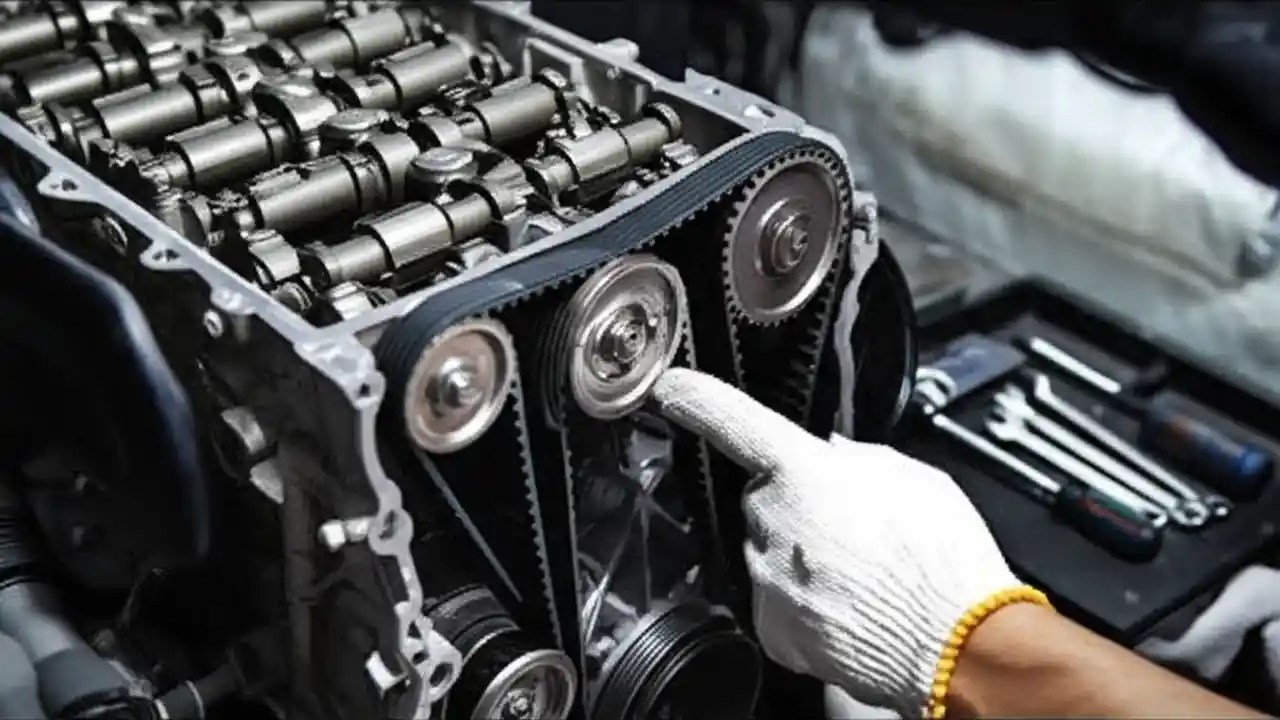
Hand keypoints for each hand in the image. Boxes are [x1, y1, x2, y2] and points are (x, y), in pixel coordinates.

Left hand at [651, 368, 1023, 716]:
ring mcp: (767, 578)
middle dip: (799, 506)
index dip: (695, 400)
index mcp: (802, 472)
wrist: (957, 649)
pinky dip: (804, 602)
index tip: (670, 388)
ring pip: (770, 551)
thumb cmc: (943, 564)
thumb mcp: (914, 479)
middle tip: (855, 528)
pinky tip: (847, 605)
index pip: (732, 421)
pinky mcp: (770, 626)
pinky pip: (776, 600)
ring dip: (805, 556)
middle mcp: (773, 522)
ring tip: (862, 573)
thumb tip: (832, 457)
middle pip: (765, 498)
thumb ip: (858, 459)